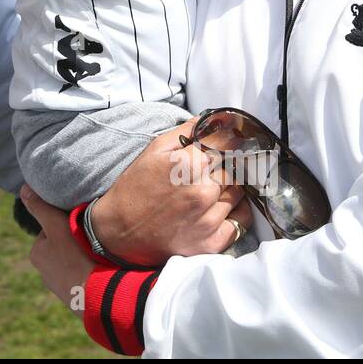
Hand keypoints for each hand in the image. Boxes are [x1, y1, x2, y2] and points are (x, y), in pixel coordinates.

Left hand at [20, 185, 94, 311]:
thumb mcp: (56, 226)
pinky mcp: (77, 297)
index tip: (80, 223)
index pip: (51, 229)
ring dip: (84, 257)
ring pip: (73, 262)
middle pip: (62, 246)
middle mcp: (44, 273)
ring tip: (98, 254)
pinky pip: (83, 277)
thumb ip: (41, 207)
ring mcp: (61, 287)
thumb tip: (23, 188)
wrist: (96, 296)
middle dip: (74, 241)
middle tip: (91, 238)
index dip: (66, 222)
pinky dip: (90, 272)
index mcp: (37, 254)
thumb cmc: (74, 256)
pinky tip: (101, 269)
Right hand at [90, 118, 252, 264]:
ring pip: (239, 193)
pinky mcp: (212, 242)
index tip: (225, 141)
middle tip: (210, 169)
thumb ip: (184, 133)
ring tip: (211, 188)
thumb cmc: (135, 188)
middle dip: (225, 164)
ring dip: (230, 187)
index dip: (226, 141)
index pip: (226, 144)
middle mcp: (202, 193)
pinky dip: (236, 211)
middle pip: (234, 168)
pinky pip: (242, 221)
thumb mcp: (153, 151)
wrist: (120, 230)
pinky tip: (221, 207)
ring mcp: (208, 220)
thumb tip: (210, 120)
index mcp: (188, 166)